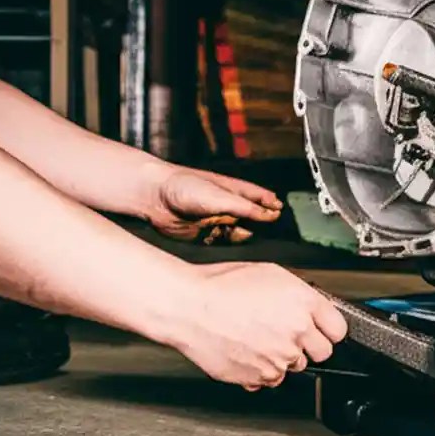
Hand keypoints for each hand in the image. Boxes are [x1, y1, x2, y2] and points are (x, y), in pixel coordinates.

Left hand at [146, 166, 282, 243]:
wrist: (154, 198)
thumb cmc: (186, 188)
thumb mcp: (220, 197)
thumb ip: (245, 208)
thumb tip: (271, 214)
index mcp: (233, 190)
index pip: (258, 198)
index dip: (270, 204)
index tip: (280, 212)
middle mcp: (226, 206)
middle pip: (251, 218)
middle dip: (260, 224)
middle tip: (268, 231)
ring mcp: (216, 221)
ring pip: (238, 233)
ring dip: (242, 237)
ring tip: (242, 236)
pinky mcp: (204, 235)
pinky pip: (222, 244)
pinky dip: (227, 247)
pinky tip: (228, 246)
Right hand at [165, 262, 347, 389]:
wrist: (189, 307)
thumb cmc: (221, 286)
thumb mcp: (270, 274)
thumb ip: (298, 294)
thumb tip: (312, 306)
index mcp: (303, 303)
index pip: (339, 329)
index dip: (328, 329)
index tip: (322, 329)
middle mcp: (296, 331)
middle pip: (322, 353)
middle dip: (308, 345)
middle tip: (287, 334)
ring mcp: (279, 357)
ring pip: (295, 367)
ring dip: (282, 357)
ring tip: (257, 337)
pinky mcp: (259, 377)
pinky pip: (270, 379)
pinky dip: (262, 370)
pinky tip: (247, 350)